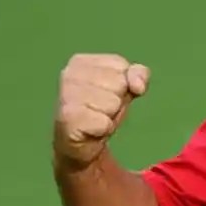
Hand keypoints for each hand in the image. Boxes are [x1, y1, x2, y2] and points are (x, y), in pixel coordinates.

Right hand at [53, 54, 149, 169]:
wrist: (81, 143)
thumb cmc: (101, 109)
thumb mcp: (125, 86)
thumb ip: (138, 74)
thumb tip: (138, 85)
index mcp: (81, 62)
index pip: (121, 66)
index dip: (124, 84)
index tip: (108, 94)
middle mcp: (69, 74)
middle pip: (119, 83)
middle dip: (117, 100)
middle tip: (101, 110)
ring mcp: (66, 96)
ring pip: (113, 103)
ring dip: (110, 116)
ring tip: (96, 118)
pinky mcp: (68, 118)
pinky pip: (104, 123)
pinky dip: (103, 129)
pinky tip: (91, 129)